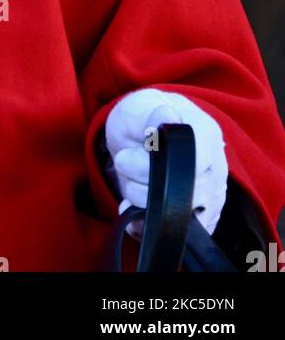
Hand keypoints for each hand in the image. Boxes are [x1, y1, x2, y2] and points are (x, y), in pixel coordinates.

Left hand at [103, 87, 228, 240]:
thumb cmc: (142, 116)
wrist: (139, 133)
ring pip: (178, 216)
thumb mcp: (139, 107)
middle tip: (123, 158)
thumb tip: (168, 118)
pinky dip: (144, 222)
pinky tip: (131, 204)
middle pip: (186, 195)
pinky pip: (173, 232)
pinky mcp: (199, 218)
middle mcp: (215, 167)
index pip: (198, 163)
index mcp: (207, 134)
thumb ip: (151, 114)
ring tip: (131, 177)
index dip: (163, 164)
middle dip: (142, 180)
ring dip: (142, 199)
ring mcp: (211, 196)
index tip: (137, 149)